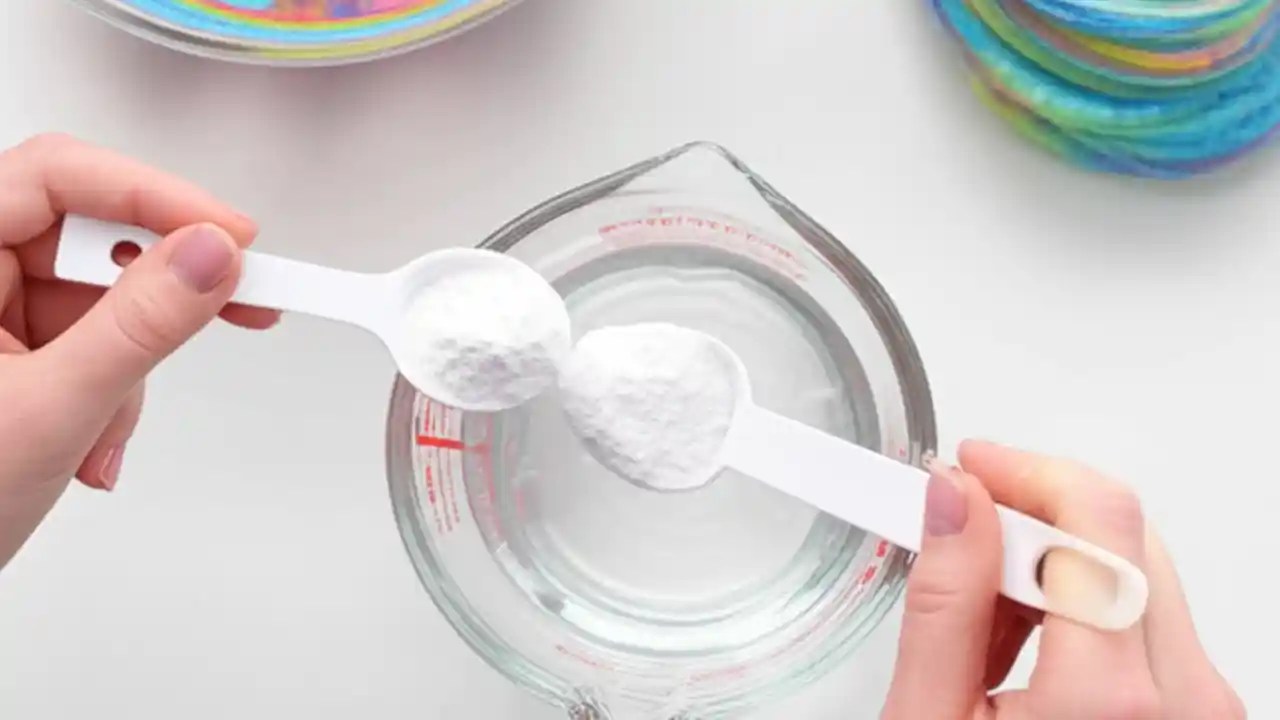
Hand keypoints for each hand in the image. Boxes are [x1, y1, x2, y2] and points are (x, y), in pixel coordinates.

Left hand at [0, 134, 277, 568]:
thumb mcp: (49, 410)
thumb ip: (138, 327)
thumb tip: (211, 257)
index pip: (56, 177)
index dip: (150, 194)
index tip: (230, 235)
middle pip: (86, 233)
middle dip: (155, 290)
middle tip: (241, 298)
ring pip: (100, 297)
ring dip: (129, 366)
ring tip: (105, 435)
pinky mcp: (12, 350)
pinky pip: (93, 341)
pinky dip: (112, 392)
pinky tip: (92, 446)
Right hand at [881, 440, 1243, 719]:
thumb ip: (942, 603)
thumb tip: (951, 500)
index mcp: (1108, 702)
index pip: (1099, 517)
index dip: (1026, 469)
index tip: (968, 467)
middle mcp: (1186, 701)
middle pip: (1124, 537)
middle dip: (1034, 516)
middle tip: (960, 535)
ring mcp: (1209, 712)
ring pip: (1138, 576)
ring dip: (1055, 569)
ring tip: (981, 623)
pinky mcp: (1208, 718)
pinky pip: (1151, 624)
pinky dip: (1084, 612)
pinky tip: (1023, 657)